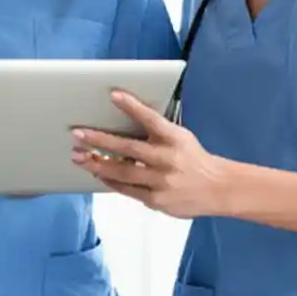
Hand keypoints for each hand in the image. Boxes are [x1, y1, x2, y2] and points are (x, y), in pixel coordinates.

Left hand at [71, 91, 227, 218]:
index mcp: (175, 138)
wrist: (218, 188)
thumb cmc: (193, 159)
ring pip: (123, 172)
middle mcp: (168, 159)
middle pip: (129, 148)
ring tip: (79, 157)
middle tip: (78, 134)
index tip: (113, 95)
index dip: (132, 106)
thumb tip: (123, 125)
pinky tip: (98, 173)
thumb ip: (156, 132)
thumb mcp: (181, 137)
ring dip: (97, 164)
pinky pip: (127, 190)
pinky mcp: (156, 200)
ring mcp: (161, 181)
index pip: (151, 119)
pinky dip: (110, 181)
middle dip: (100, 140)